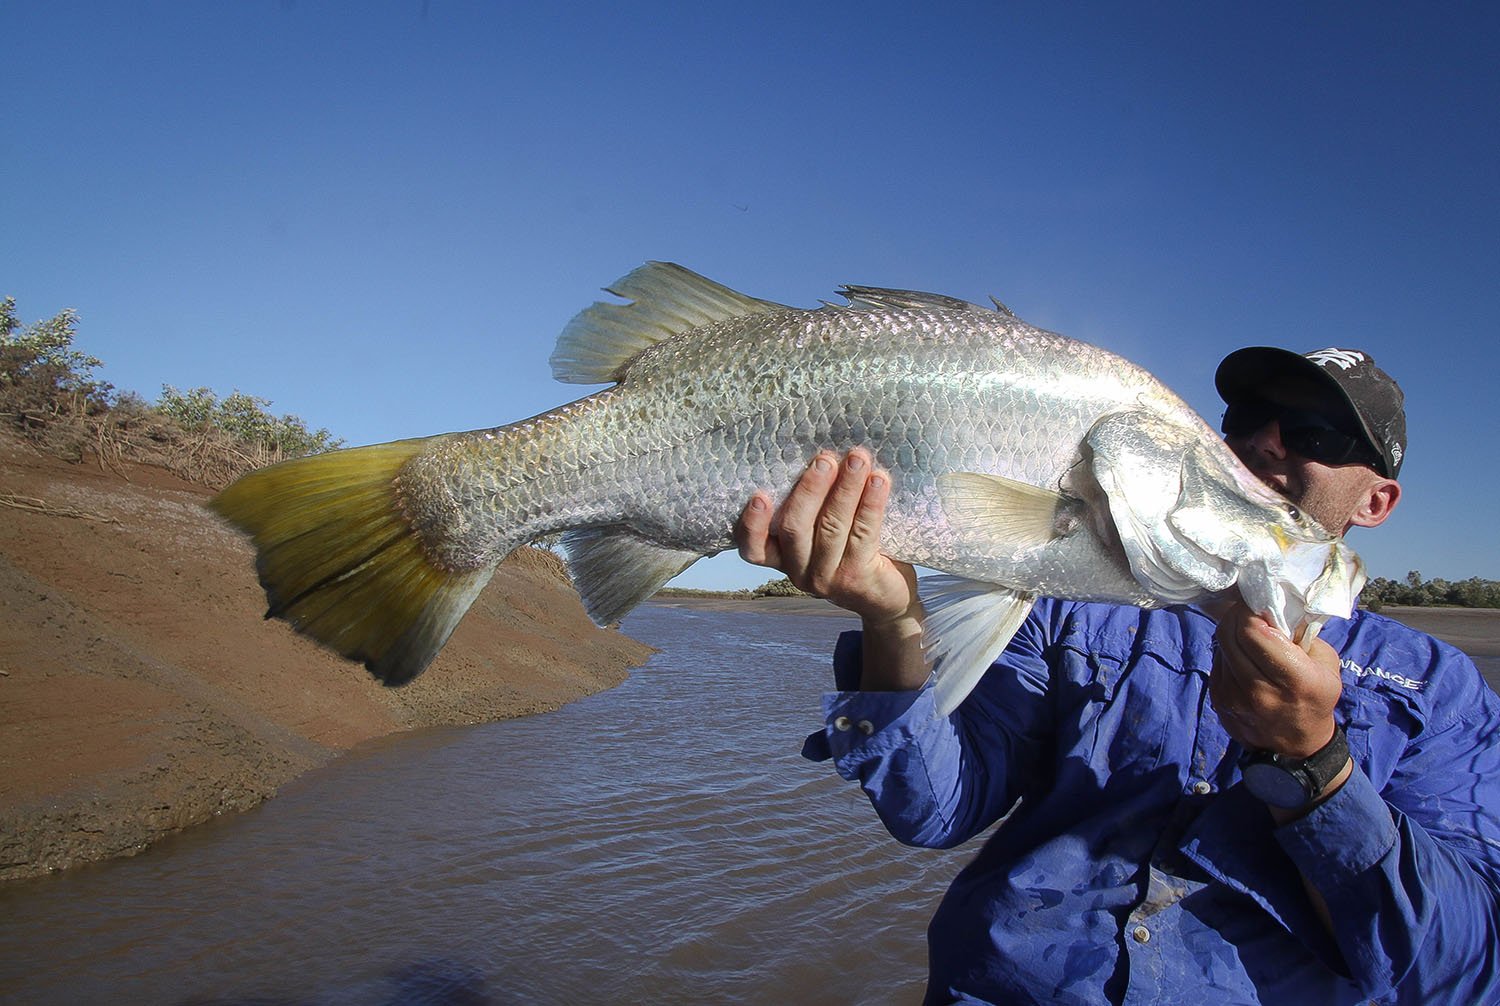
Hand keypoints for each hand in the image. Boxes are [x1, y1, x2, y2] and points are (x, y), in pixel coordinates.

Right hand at [734, 449, 917, 625]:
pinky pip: (863, 533)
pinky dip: (870, 503)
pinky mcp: (858, 578)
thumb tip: (822, 455)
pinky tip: (878, 481)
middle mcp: (800, 572)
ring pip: (832, 527)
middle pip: (796, 528)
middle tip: (825, 459)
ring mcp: (828, 578)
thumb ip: (815, 510)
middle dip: (810, 488)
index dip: (752, 524)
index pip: (754, 549)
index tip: (759, 494)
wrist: (886, 600)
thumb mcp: (824, 537)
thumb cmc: (853, 555)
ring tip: (857, 459)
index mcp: (784, 559)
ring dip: (845, 487)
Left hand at [1211, 602, 1342, 758]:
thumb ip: (1301, 632)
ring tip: (1248, 632)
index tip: (1259, 604)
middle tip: (1249, 610)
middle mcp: (1260, 691)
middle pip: (1230, 635)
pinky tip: (1242, 654)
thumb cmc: (1316, 696)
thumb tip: (1273, 605)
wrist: (1298, 745)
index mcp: (1295, 680)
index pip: (1253, 631)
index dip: (1251, 611)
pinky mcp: (1219, 701)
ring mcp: (1234, 699)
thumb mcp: (1325, 662)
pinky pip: (1217, 662)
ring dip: (1232, 632)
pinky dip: (1227, 651)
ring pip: (1220, 646)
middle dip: (1237, 615)